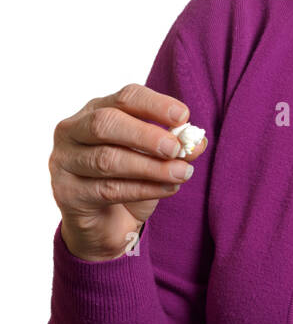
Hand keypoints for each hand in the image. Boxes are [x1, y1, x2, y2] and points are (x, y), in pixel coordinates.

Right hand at [49, 83, 207, 261]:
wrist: (104, 226)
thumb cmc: (129, 180)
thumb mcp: (155, 160)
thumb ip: (174, 148)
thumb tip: (198, 142)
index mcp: (96, 110)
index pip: (124, 97)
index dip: (155, 104)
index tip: (183, 116)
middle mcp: (73, 131)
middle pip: (105, 123)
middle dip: (145, 135)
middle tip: (176, 147)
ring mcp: (65, 161)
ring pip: (108, 160)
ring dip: (150, 167)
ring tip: (181, 172)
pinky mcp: (67, 193)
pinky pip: (107, 189)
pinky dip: (143, 189)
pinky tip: (167, 188)